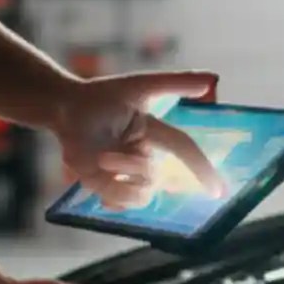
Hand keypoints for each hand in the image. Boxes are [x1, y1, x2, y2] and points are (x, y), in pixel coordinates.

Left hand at [52, 71, 226, 209]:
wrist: (65, 108)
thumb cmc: (103, 95)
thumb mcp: (140, 85)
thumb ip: (175, 82)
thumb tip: (211, 80)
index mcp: (156, 132)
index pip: (184, 149)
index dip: (202, 167)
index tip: (218, 191)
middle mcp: (146, 155)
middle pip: (155, 173)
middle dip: (131, 167)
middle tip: (103, 157)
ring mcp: (127, 172)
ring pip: (142, 192)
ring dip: (120, 179)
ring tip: (99, 161)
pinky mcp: (109, 184)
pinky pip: (123, 203)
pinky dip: (116, 198)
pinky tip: (103, 188)